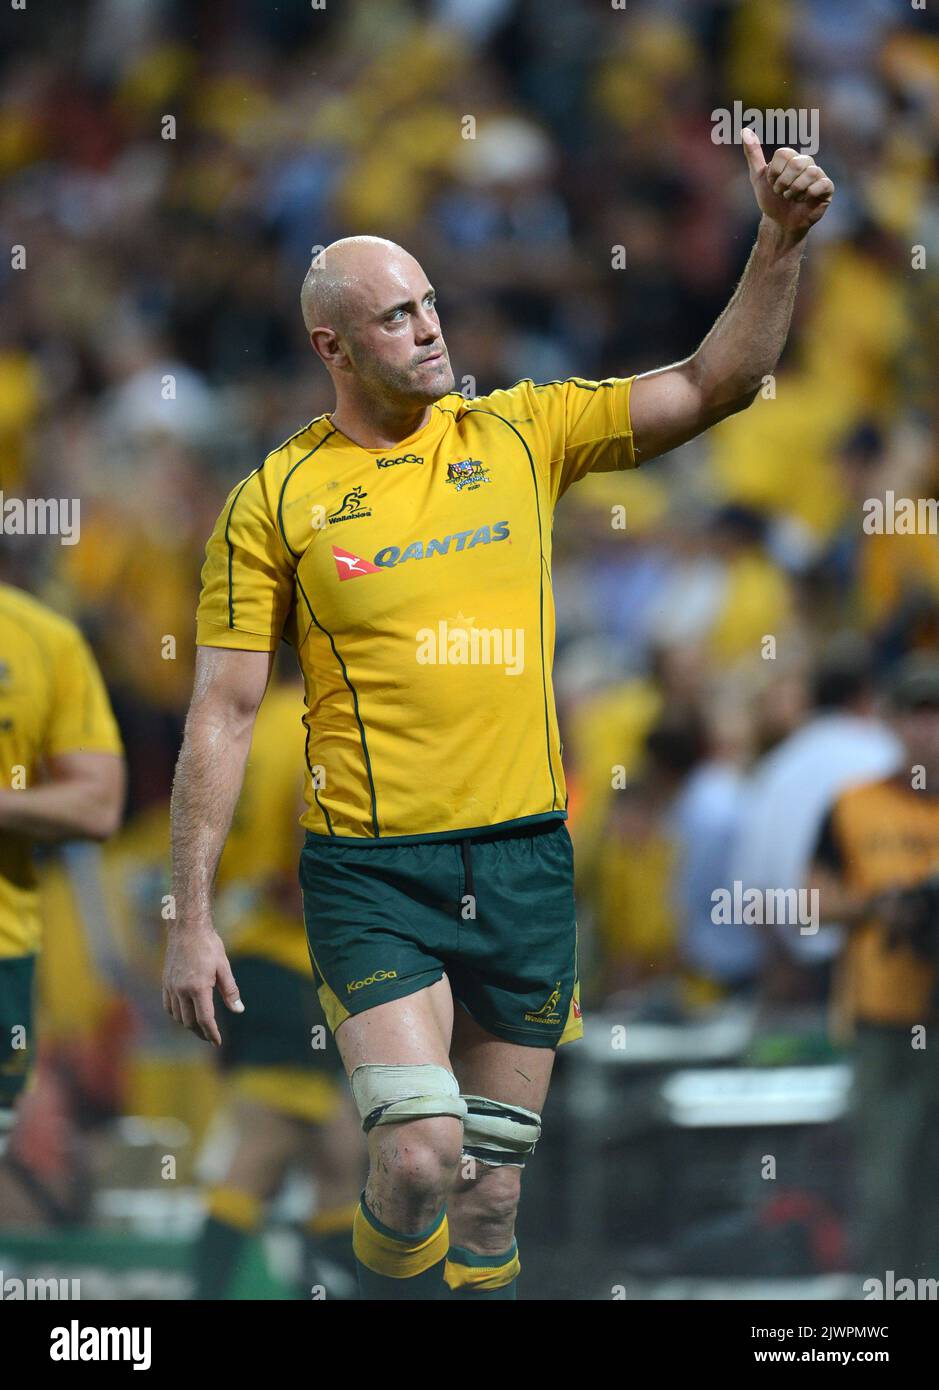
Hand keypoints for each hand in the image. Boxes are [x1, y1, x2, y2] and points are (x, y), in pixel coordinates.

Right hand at [162, 920, 242, 1045]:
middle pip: (190, 1022)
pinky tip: (185, 1015)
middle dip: (201, 1032)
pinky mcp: (165, 982)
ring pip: (178, 1016)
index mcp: (198, 987)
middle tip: (211, 1037)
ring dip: (189, 1025)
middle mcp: (181, 990)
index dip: (212, 1033)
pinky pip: (169, 1006)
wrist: (187, 928)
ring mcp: (171, 987)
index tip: (217, 1042)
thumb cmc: (209, 945)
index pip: (205, 1019)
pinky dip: (177, 1015)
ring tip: (200, 1028)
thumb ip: (230, 990)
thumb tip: (239, 1010)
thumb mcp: (224, 967)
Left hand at [742, 130, 833, 242]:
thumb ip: (752, 154)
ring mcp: (818, 175)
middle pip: (796, 163)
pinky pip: (821, 184)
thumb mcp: (757, 177)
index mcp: (791, 157)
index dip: (774, 173)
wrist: (779, 223)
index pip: (783, 153)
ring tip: (792, 198)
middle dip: (783, 183)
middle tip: (781, 193)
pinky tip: (804, 201)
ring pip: (809, 174)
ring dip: (794, 192)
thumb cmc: (771, 199)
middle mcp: (807, 162)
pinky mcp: (827, 188)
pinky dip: (808, 195)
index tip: (772, 183)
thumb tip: (744, 131)